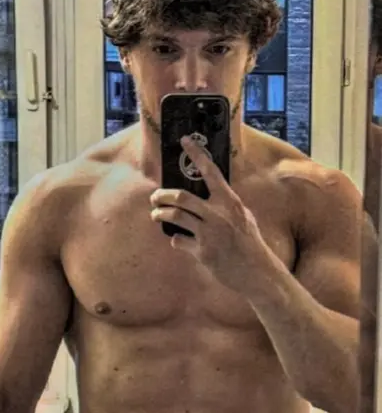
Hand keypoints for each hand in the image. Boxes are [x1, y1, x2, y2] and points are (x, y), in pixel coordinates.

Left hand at [150, 135, 269, 292]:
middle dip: (162, 195)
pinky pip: (179, 241)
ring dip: (160, 214)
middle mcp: (218, 215)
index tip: (184, 140)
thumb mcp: (244, 217)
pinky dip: (176, 240)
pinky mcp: (202, 252)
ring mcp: (209, 234)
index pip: (211, 172)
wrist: (256, 272)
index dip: (197, 154)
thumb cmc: (250, 243)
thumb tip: (209, 196)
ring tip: (156, 214)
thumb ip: (226, 205)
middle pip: (181, 197)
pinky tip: (178, 240)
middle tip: (155, 197)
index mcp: (230, 202)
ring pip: (175, 217)